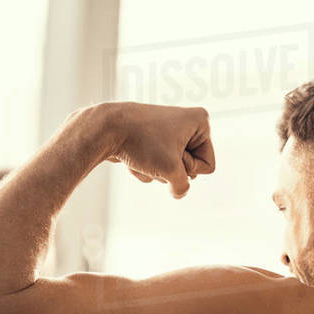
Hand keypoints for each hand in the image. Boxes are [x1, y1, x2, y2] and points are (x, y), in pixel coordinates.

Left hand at [101, 102, 215, 198]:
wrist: (106, 128)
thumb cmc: (141, 142)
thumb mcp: (170, 170)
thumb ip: (182, 187)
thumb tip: (178, 192)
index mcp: (200, 122)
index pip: (207, 166)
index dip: (189, 169)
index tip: (172, 154)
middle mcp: (187, 124)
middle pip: (190, 168)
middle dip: (171, 170)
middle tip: (155, 154)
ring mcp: (168, 132)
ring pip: (171, 169)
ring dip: (156, 171)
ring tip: (142, 155)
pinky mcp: (151, 140)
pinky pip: (156, 165)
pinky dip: (144, 167)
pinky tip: (132, 156)